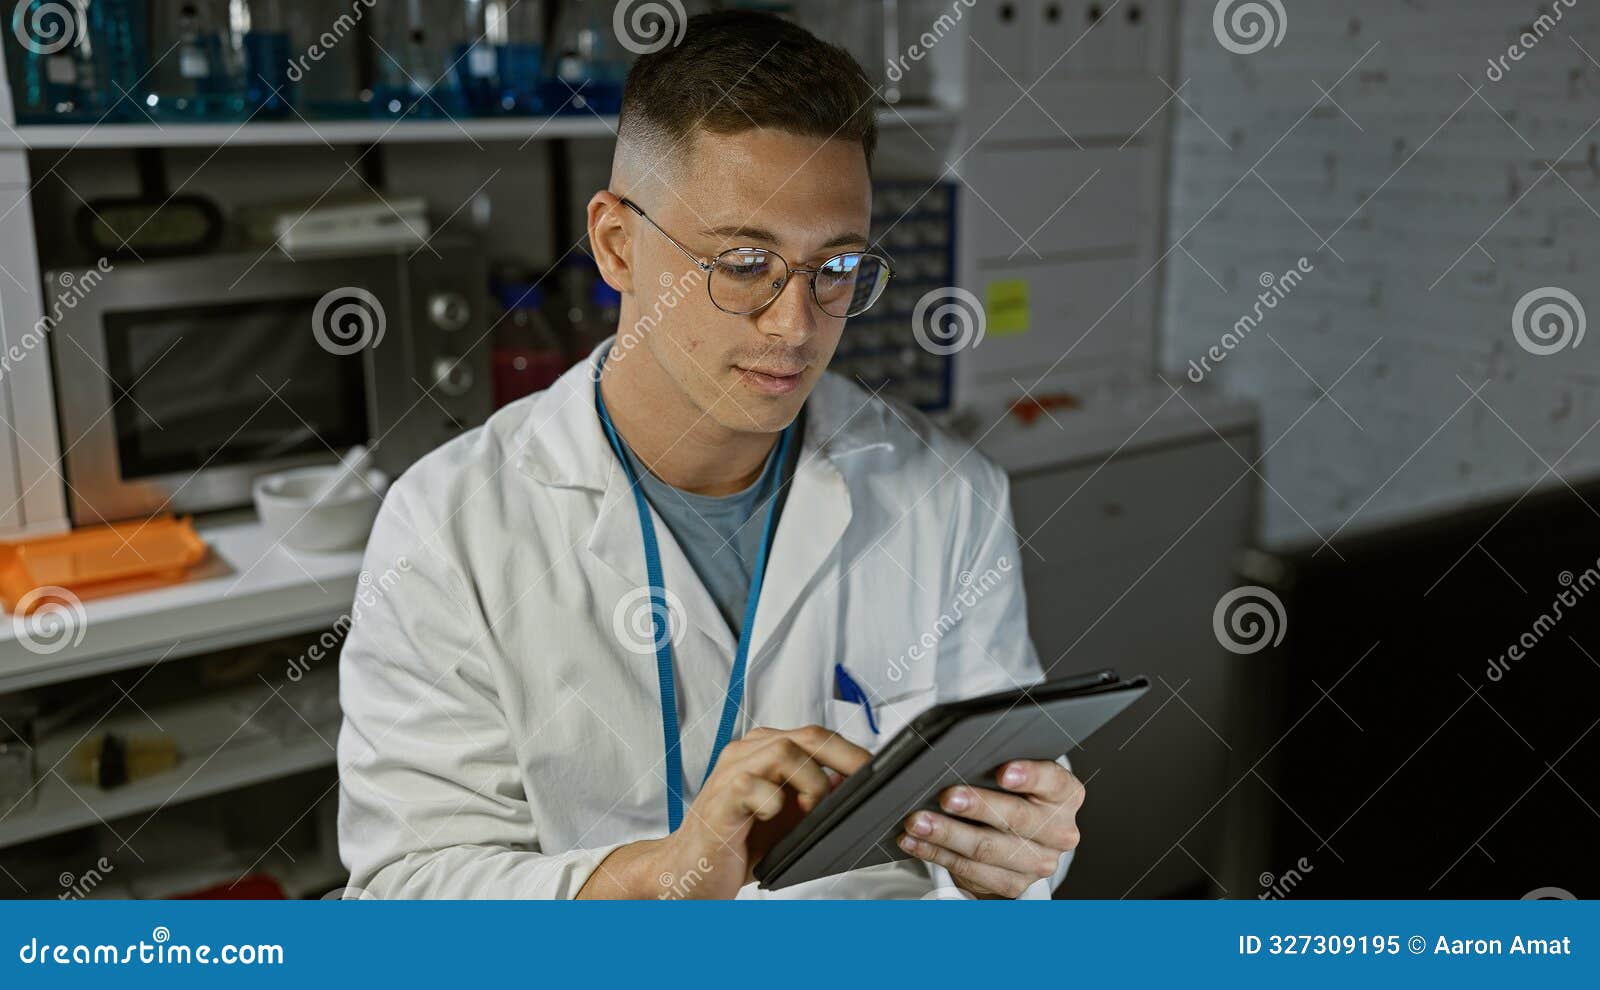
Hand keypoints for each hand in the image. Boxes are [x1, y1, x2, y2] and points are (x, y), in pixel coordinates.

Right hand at [578, 725, 869, 898]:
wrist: (687, 871)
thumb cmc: (736, 843)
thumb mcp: (786, 820)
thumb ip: (815, 799)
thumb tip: (857, 789)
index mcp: (765, 752)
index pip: (817, 737)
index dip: (852, 752)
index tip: (879, 771)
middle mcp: (747, 754)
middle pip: (808, 736)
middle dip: (846, 757)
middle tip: (868, 781)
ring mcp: (731, 773)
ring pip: (784, 752)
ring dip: (810, 782)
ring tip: (811, 810)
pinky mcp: (720, 800)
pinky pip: (751, 786)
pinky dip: (772, 801)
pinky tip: (773, 817)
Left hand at [898, 759, 1083, 898]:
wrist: (1024, 837)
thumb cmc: (1016, 793)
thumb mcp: (1018, 774)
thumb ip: (998, 766)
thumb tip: (957, 758)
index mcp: (1066, 795)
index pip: (1053, 782)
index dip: (1029, 776)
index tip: (1002, 772)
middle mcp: (1059, 832)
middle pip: (1016, 818)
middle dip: (977, 806)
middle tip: (946, 797)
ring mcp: (1039, 862)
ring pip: (988, 849)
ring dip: (947, 835)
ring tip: (918, 822)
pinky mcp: (1014, 885)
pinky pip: (971, 872)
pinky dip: (938, 854)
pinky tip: (917, 842)